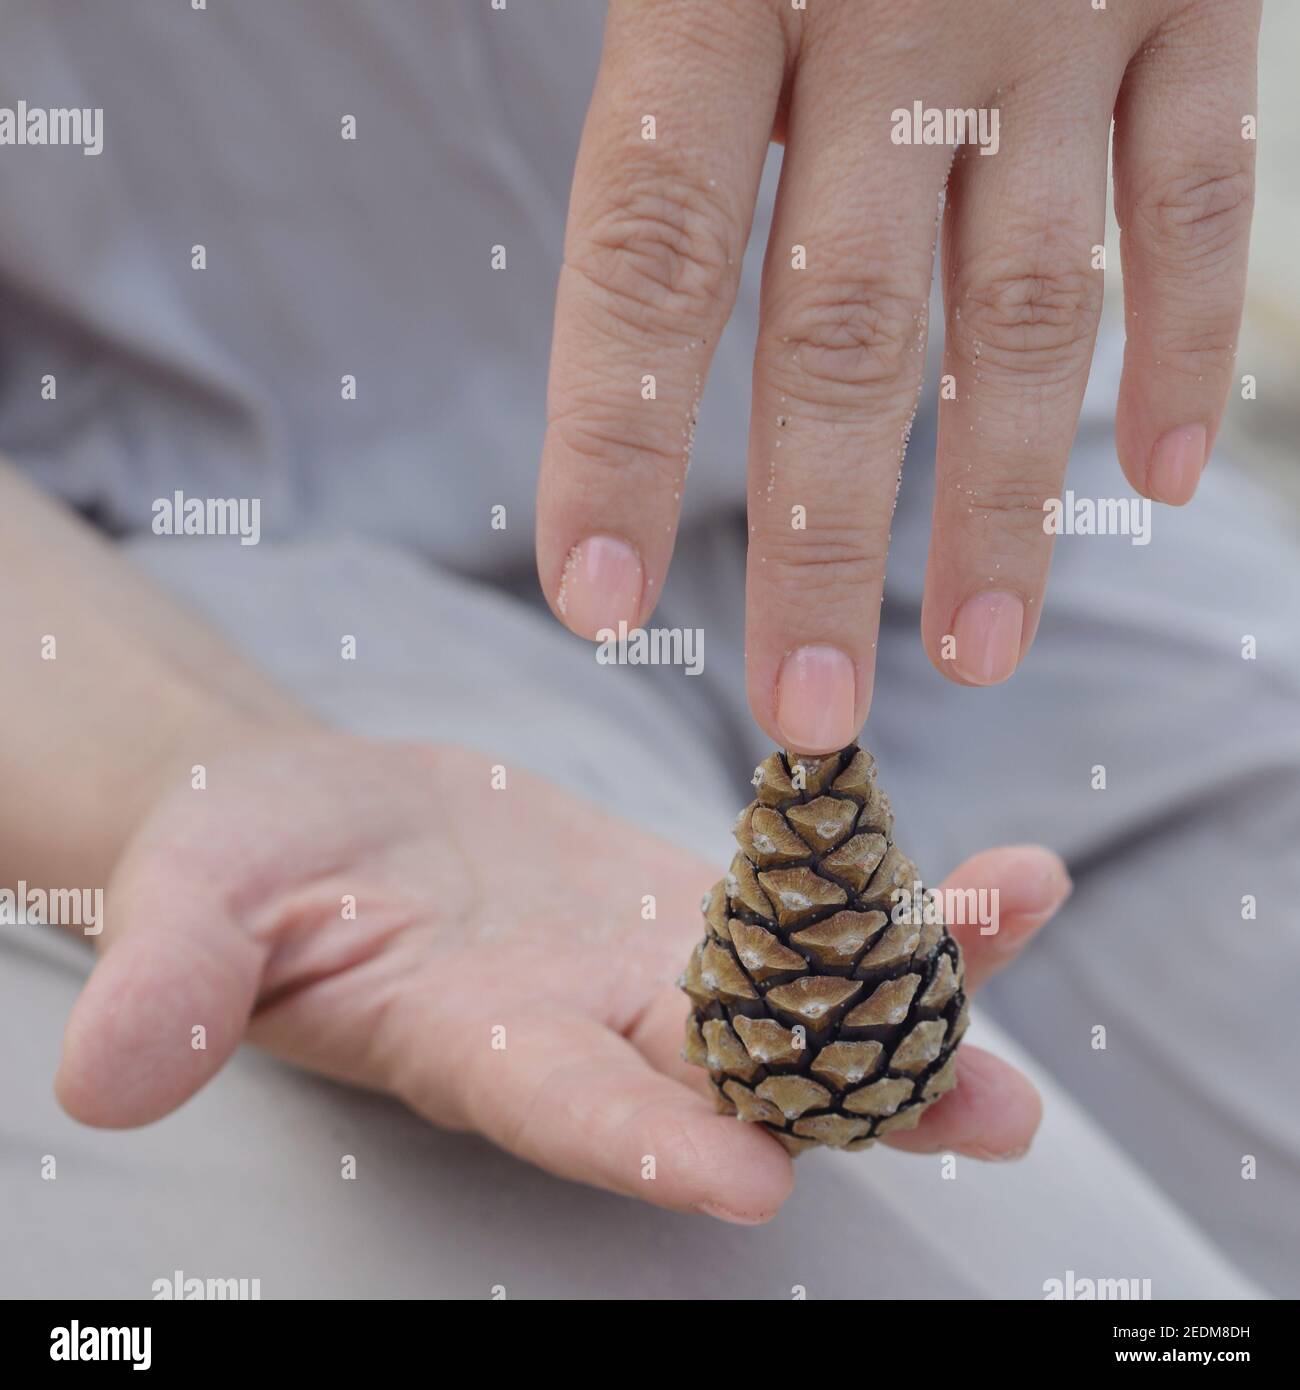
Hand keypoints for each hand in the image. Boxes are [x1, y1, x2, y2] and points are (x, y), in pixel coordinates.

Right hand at [56, 733, 1070, 1221]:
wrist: (325, 818)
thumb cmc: (246, 866)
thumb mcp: (191, 907)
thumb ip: (174, 981)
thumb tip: (109, 1077)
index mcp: (472, 1042)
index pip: (563, 1107)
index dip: (645, 1142)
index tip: (749, 1176)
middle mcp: (584, 1026)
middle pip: (733, 1074)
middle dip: (856, 1091)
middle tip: (988, 1109)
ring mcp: (650, 967)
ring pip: (802, 998)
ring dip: (918, 985)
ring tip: (1024, 939)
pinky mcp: (687, 903)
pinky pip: (808, 913)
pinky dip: (898, 901)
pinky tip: (1000, 882)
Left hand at [536, 0, 1258, 750]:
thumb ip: (659, 53)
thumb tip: (627, 258)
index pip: (648, 253)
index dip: (618, 437)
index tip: (597, 602)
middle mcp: (900, 8)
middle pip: (843, 329)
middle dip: (825, 537)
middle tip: (802, 710)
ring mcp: (1073, 2)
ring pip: (1029, 304)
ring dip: (1005, 503)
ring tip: (975, 656)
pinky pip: (1204, 194)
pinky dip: (1187, 342)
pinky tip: (1171, 477)